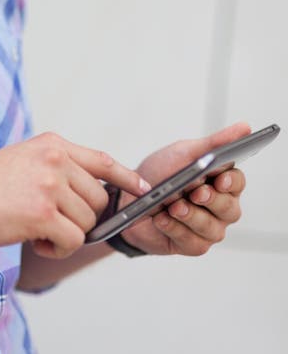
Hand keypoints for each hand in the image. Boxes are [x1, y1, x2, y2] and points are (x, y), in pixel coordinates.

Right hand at [0, 132, 150, 258]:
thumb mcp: (24, 160)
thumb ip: (58, 168)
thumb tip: (95, 195)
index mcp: (52, 144)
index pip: (102, 160)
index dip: (127, 177)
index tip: (144, 189)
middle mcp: (55, 159)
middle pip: (99, 198)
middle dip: (81, 217)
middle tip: (49, 222)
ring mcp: (50, 184)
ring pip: (87, 222)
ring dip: (66, 234)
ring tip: (36, 229)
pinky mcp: (43, 213)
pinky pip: (73, 240)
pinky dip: (58, 248)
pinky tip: (34, 241)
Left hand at [121, 122, 249, 255]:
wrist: (128, 198)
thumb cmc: (160, 173)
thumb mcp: (184, 153)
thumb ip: (214, 143)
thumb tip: (245, 127)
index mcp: (221, 182)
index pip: (237, 182)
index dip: (231, 182)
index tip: (219, 179)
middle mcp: (219, 208)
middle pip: (229, 208)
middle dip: (211, 200)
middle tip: (195, 192)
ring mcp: (208, 229)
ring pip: (212, 228)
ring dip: (191, 216)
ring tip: (174, 206)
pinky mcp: (192, 245)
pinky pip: (192, 241)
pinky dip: (175, 228)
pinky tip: (162, 219)